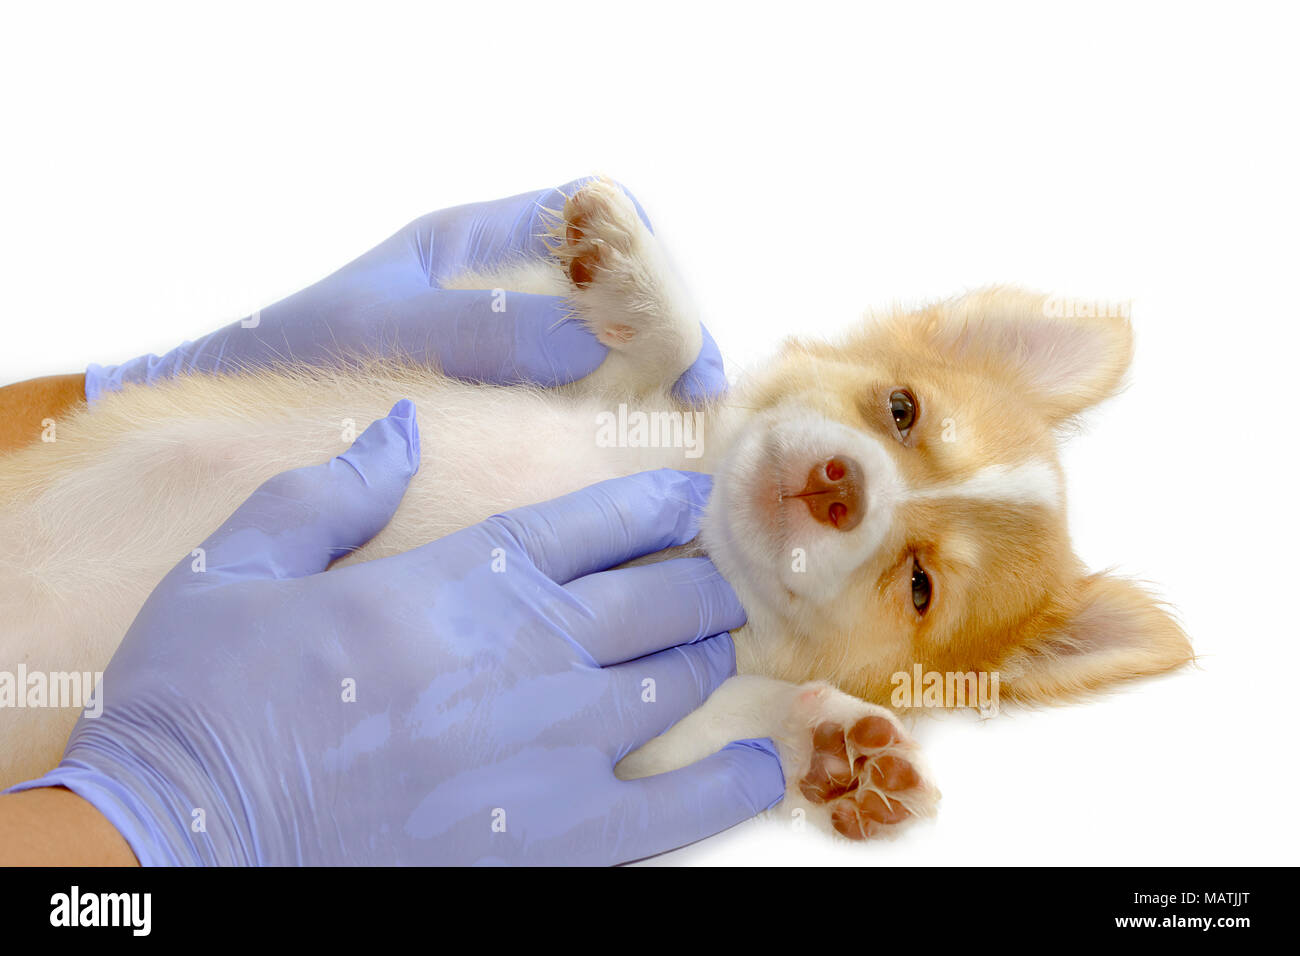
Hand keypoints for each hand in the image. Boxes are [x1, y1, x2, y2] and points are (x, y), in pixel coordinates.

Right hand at [7, 403, 780, 864]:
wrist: (180, 841)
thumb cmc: (198, 700)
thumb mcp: (236, 563)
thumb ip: (331, 488)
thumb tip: (402, 424)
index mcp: (459, 582)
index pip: (593, 521)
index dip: (654, 503)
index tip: (691, 499)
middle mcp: (528, 654)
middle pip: (660, 597)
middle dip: (698, 583)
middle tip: (713, 583)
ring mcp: (553, 749)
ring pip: (680, 683)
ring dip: (707, 657)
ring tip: (717, 648)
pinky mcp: (557, 842)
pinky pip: (681, 811)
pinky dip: (731, 784)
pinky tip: (759, 764)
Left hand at [85, 179, 726, 402]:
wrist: (230, 413)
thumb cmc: (296, 355)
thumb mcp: (382, 326)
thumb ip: (480, 329)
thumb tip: (590, 345)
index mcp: (477, 237)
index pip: (597, 209)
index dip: (650, 255)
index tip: (674, 319)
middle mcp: (502, 282)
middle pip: (620, 279)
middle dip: (669, 326)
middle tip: (697, 390)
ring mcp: (504, 341)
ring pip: (607, 341)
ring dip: (649, 378)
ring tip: (678, 430)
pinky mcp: (497, 398)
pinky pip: (575, 395)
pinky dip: (610, 418)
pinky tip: (626, 456)